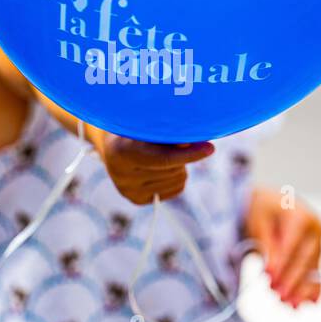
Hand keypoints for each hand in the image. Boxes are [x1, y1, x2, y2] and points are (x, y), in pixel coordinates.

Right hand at [89, 129, 213, 205]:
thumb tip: (193, 142)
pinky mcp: (137, 199)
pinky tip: (162, 167)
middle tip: (171, 142)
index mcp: (121, 152)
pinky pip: (175, 189)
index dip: (189, 154)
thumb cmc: (134, 125)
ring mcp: (128, 190)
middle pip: (173, 169)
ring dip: (178, 165)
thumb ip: (169, 131)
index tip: (210, 148)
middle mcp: (122, 175)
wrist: (110, 141)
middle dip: (181, 155)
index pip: (163, 159)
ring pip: (177, 180)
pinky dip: (176, 176)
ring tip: (162, 153)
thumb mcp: (148, 122)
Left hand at [244, 186, 320, 307]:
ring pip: (311, 270)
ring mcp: (318, 243)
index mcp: (301, 216)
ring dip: (301, 288)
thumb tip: (272, 270)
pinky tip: (309, 303)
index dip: (281, 261)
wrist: (268, 205)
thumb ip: (266, 244)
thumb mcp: (258, 221)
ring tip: (289, 304)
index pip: (291, 243)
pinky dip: (312, 289)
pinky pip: (316, 274)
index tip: (269, 276)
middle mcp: (315, 229)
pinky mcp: (316, 256)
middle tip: (278, 295)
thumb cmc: (260, 210)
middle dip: (291, 279)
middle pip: (304, 259)